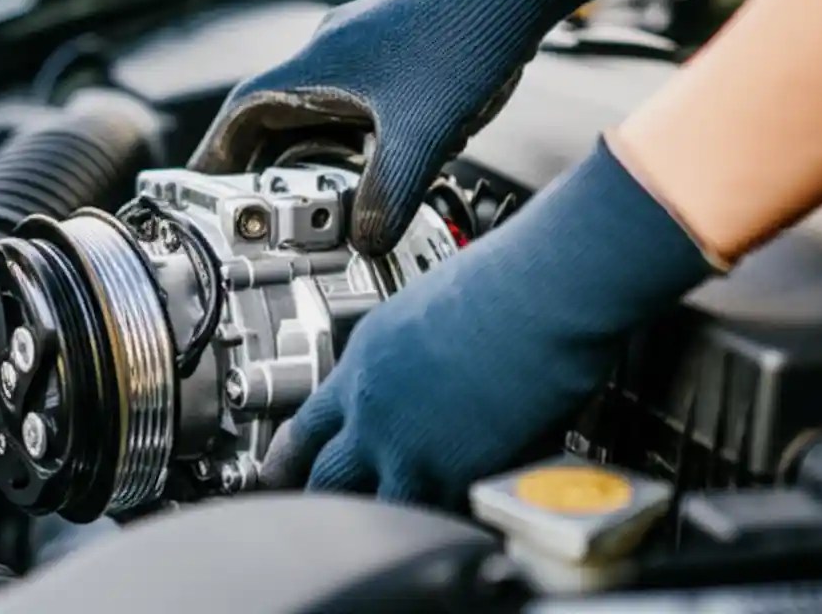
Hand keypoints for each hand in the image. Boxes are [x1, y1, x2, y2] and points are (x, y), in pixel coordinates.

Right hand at [190, 0, 644, 255]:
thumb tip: (366, 243)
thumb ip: (391, 194)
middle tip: (252, 214)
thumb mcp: (424, 134)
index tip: (196, 197)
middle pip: (271, 121)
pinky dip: (348, 144)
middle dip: (260, 170)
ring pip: (314, 115)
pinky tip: (375, 168)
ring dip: (307, 158)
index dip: (214, 162)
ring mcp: (359, 56)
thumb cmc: (466, 38)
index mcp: (312, 70)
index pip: (240, 119)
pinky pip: (351, 109)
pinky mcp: (391, 59)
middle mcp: (326, 58)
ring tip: (311, 203)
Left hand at [260, 140, 711, 507]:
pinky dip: (439, 524)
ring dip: (379, 520)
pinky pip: (433, 516)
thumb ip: (412, 358)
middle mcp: (374, 404)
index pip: (307, 424)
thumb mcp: (429, 309)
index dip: (287, 458)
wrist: (544, 287)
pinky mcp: (456, 471)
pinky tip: (448, 529)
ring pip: (371, 508)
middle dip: (322, 500)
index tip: (277, 474)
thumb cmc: (508, 280)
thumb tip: (425, 383)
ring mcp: (410, 443)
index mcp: (366, 359)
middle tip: (318, 517)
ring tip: (379, 540)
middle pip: (326, 475)